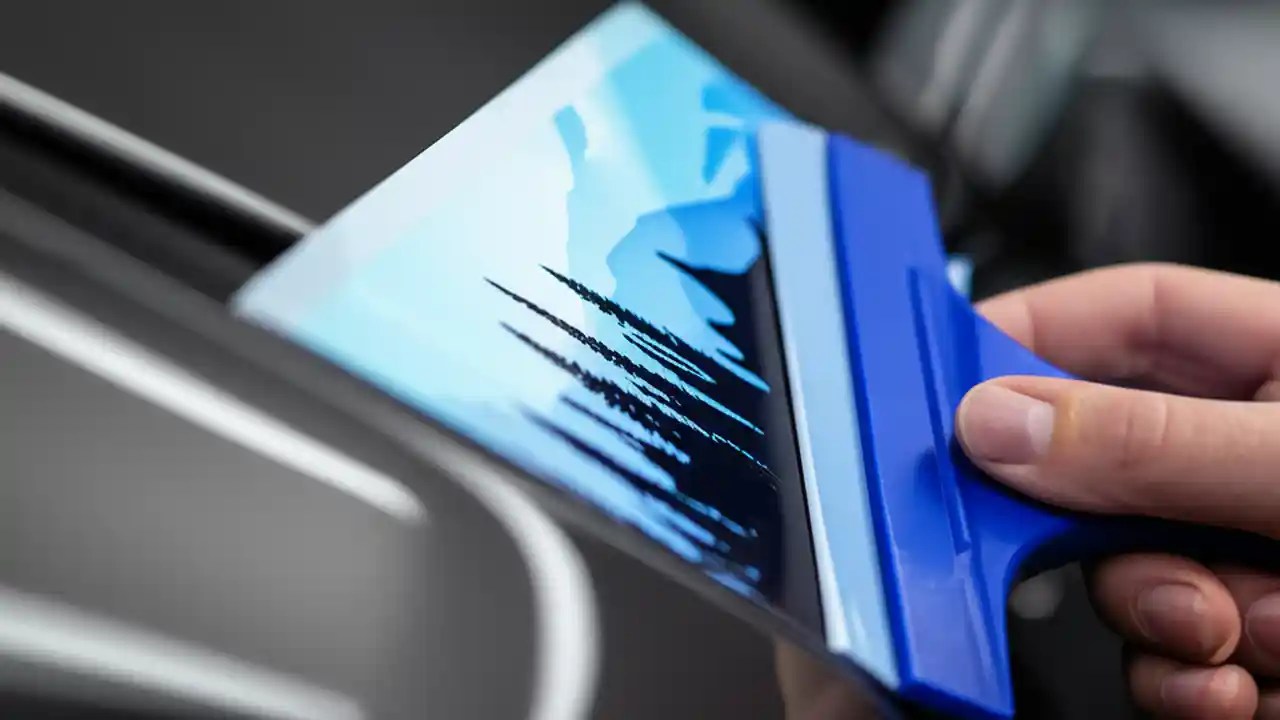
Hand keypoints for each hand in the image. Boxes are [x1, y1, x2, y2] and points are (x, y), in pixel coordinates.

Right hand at [956, 263, 1279, 718]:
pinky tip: (1243, 688)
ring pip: (1126, 576)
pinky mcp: (1248, 639)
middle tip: (1092, 548)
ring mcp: (1244, 549)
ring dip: (1167, 622)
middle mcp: (1245, 453)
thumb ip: (1153, 444)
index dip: (1024, 338)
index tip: (944, 384)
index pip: (1120, 319)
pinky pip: (1170, 658)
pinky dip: (1193, 686)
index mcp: (1274, 363)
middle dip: (1093, 531)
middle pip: (1096, 467)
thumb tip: (1002, 423)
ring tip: (1234, 637)